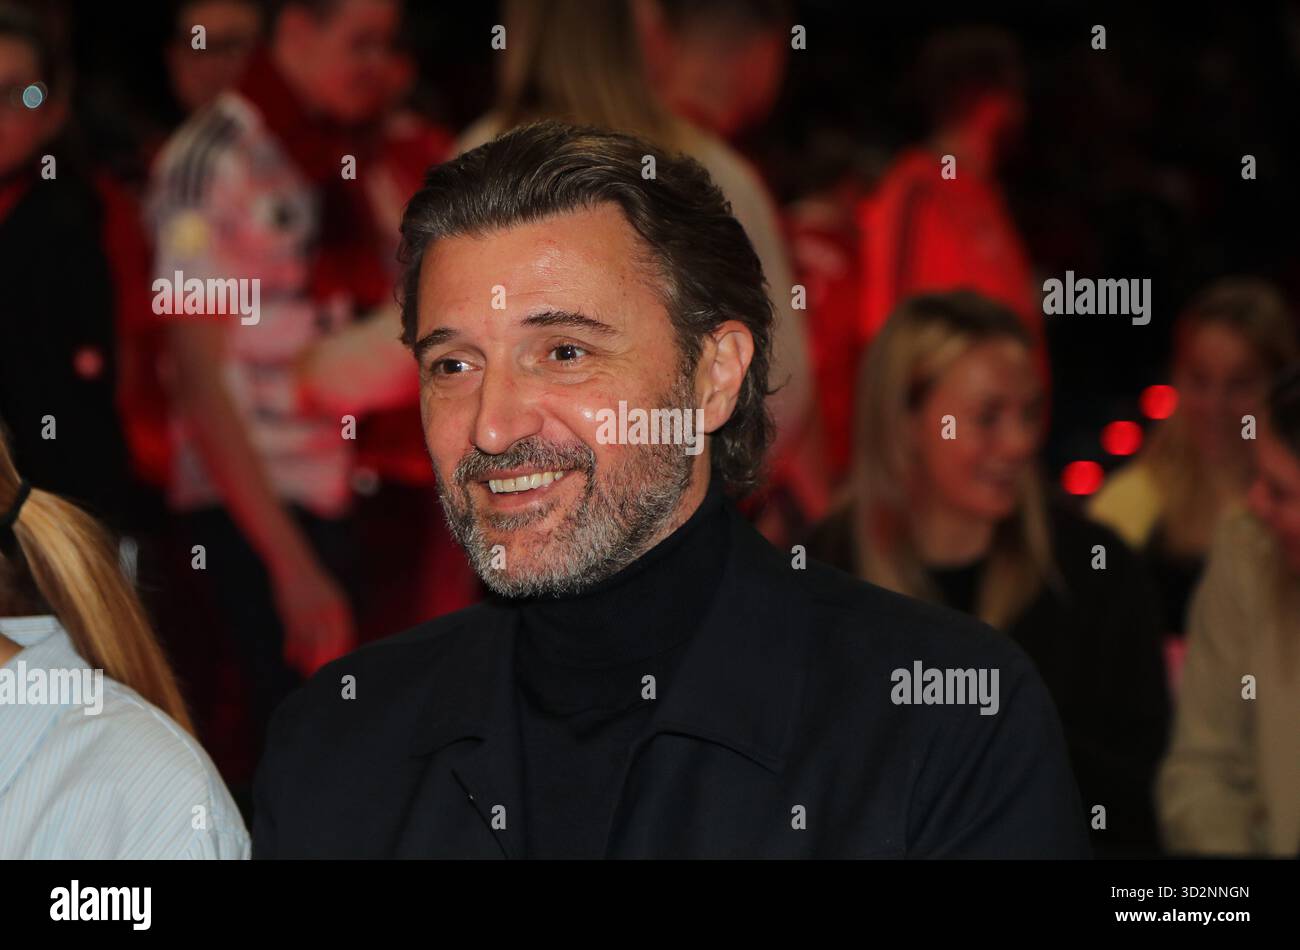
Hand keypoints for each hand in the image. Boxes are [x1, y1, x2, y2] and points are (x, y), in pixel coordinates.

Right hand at [270, 554, 355, 677]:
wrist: (292, 562)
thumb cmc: (311, 583)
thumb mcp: (328, 597)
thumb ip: (332, 618)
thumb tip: (336, 640)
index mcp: (338, 605)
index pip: (344, 636)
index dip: (340, 652)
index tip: (338, 666)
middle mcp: (325, 610)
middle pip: (328, 643)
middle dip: (324, 661)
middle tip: (319, 674)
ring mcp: (307, 611)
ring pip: (309, 643)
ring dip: (307, 658)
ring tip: (304, 669)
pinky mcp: (290, 612)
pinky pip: (293, 636)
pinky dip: (293, 649)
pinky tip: (291, 658)